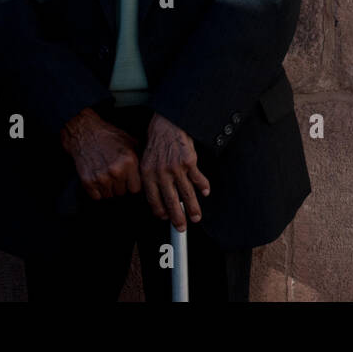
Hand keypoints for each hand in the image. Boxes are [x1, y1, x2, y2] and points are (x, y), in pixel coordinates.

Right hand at [60, 107, 141, 199]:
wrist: (85, 132)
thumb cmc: (109, 136)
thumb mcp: (131, 142)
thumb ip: (141, 158)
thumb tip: (150, 172)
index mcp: (129, 162)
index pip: (135, 188)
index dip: (132, 184)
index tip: (128, 179)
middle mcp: (116, 171)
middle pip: (122, 193)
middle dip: (120, 185)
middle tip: (115, 174)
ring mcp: (101, 178)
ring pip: (109, 195)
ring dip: (108, 189)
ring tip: (106, 174)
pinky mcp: (88, 182)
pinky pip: (96, 197)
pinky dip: (96, 191)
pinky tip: (97, 178)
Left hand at [141, 113, 210, 231]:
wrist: (167, 124)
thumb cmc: (157, 143)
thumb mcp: (146, 161)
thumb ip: (150, 179)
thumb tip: (158, 199)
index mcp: (148, 174)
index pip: (153, 200)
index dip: (160, 212)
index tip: (166, 218)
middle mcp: (161, 173)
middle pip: (171, 201)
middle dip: (177, 217)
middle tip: (181, 227)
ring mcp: (176, 168)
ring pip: (186, 193)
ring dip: (193, 207)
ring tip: (196, 217)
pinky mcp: (189, 161)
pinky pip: (198, 179)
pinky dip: (203, 186)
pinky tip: (205, 192)